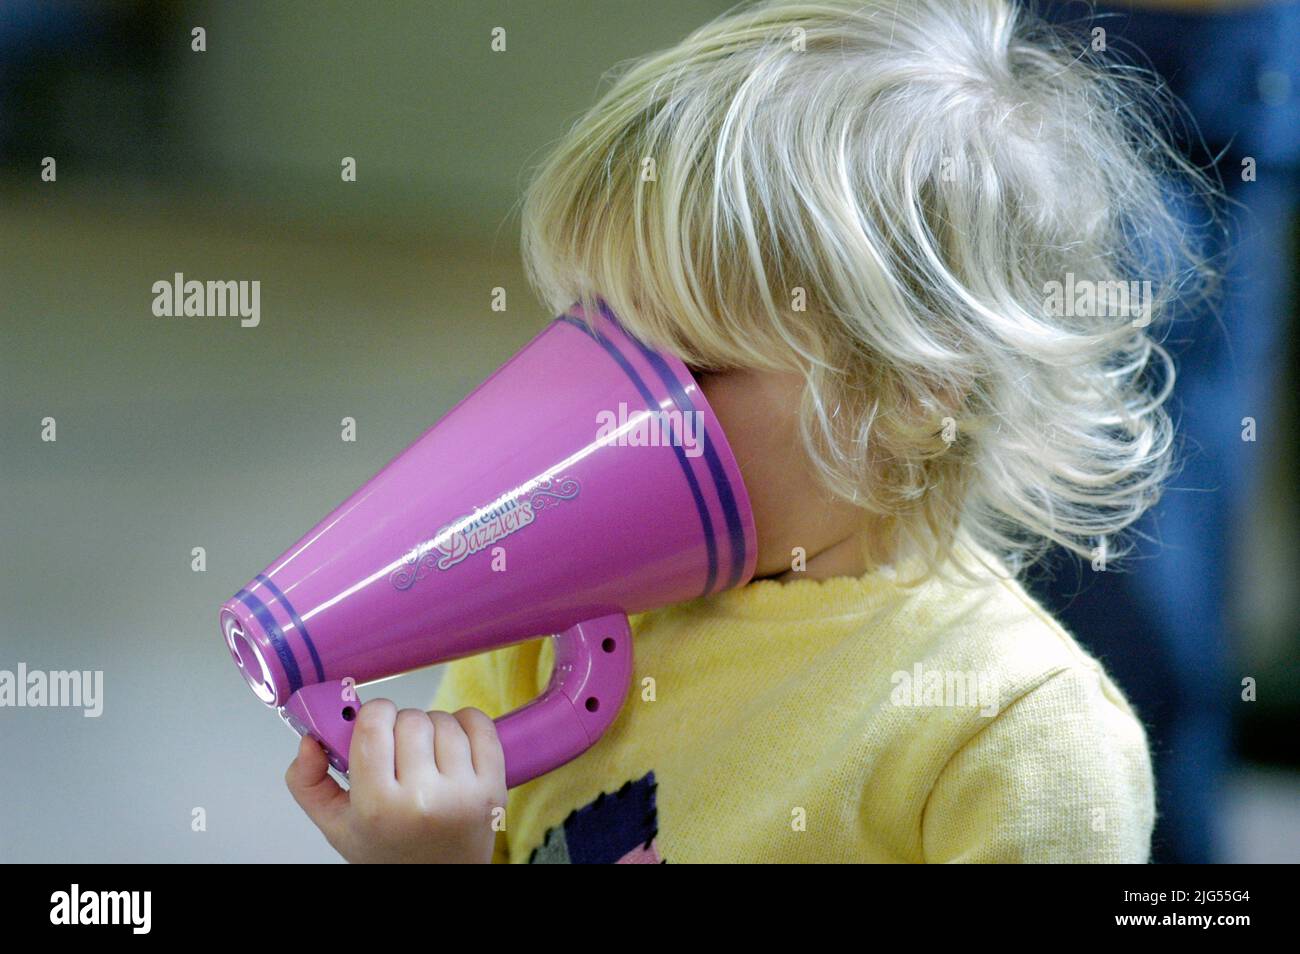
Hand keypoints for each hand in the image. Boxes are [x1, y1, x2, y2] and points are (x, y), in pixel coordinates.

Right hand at [285, 700, 505, 862]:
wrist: (438, 880)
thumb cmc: (388, 851)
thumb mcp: (335, 825)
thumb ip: (307, 781)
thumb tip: (309, 739)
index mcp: (378, 807)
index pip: (374, 725)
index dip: (372, 715)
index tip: (372, 725)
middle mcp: (423, 800)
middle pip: (411, 719)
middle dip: (401, 727)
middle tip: (398, 751)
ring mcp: (463, 793)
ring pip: (444, 720)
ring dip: (432, 728)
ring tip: (425, 755)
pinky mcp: (493, 787)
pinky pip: (480, 725)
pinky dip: (466, 722)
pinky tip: (453, 743)